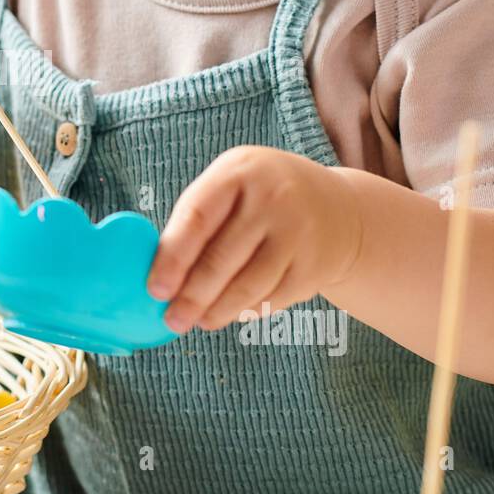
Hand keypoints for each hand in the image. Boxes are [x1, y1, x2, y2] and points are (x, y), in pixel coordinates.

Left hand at [146, 145, 363, 333]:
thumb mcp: (232, 188)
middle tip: (172, 319)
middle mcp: (273, 198)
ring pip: (247, 286)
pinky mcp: (315, 266)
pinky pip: (270, 298)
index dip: (172, 258)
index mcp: (239, 171)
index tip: (155, 289)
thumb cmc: (262, 199)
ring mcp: (298, 233)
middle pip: (221, 259)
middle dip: (191, 296)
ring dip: (216, 311)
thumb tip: (161, 276)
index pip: (197, 218)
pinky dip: (244, 311)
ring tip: (197, 321)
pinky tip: (229, 313)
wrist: (338, 209)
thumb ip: (197, 221)